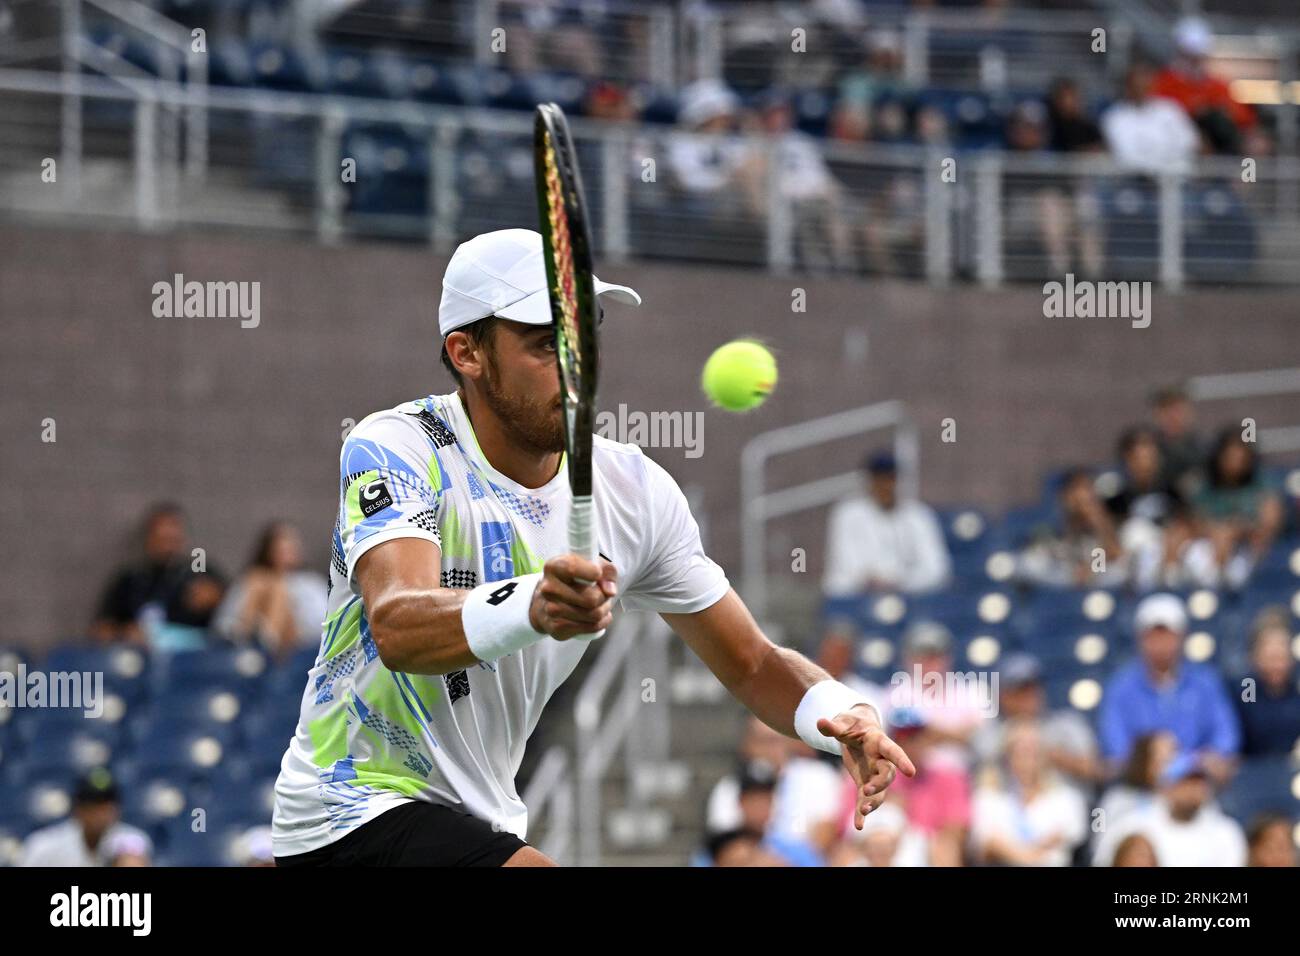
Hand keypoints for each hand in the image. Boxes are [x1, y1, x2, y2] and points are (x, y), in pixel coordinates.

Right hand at [529, 554, 617, 640]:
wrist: (547, 600)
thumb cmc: (573, 579)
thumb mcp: (590, 564)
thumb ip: (606, 570)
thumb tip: (610, 591)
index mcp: (553, 567)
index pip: (574, 569)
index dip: (594, 572)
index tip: (598, 574)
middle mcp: (549, 589)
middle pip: (591, 598)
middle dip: (604, 597)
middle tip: (604, 595)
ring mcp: (551, 610)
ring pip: (594, 615)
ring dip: (604, 610)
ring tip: (601, 605)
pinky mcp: (557, 628)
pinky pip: (592, 627)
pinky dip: (601, 622)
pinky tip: (598, 617)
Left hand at [819, 704, 916, 829]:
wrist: (855, 730)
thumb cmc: (852, 724)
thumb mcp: (843, 722)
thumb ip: (833, 726)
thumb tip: (819, 722)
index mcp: (879, 742)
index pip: (893, 751)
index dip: (902, 761)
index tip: (911, 772)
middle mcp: (881, 760)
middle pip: (887, 775)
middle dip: (879, 784)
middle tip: (867, 791)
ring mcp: (874, 774)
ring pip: (880, 792)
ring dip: (873, 802)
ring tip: (863, 811)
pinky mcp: (865, 783)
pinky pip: (865, 800)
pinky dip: (862, 813)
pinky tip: (858, 826)